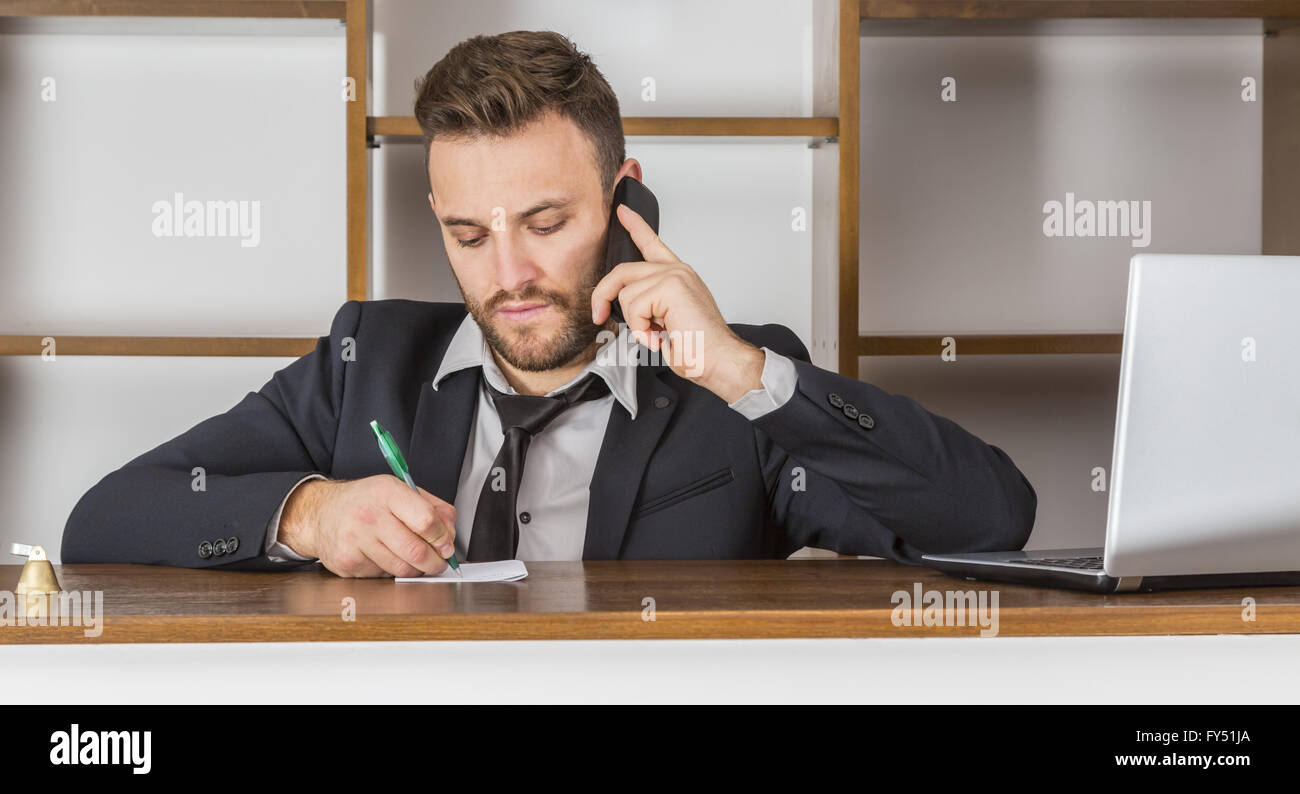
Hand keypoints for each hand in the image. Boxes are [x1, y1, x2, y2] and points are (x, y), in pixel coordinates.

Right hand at [279, 475, 457, 577]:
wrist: (321, 513)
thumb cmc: (365, 502)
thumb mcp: (399, 490)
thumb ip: (432, 507)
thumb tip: (451, 532)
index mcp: (386, 492)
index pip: (426, 520)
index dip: (442, 538)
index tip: (447, 545)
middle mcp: (369, 516)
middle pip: (416, 551)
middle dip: (436, 562)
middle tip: (440, 562)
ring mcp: (355, 541)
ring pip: (402, 569)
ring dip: (416, 569)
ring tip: (413, 559)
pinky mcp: (348, 563)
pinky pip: (384, 576)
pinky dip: (392, 572)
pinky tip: (384, 557)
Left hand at [590, 203, 764, 402]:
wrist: (717, 359)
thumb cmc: (697, 347)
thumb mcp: (665, 322)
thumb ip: (648, 305)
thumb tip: (622, 306)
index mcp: (677, 276)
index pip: (652, 243)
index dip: (635, 226)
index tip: (622, 211)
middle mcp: (677, 270)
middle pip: (623, 271)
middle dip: (603, 295)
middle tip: (599, 315)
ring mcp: (675, 275)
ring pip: (626, 294)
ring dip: (635, 323)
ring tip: (655, 335)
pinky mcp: (671, 286)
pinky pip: (634, 305)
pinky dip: (641, 329)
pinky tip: (658, 337)